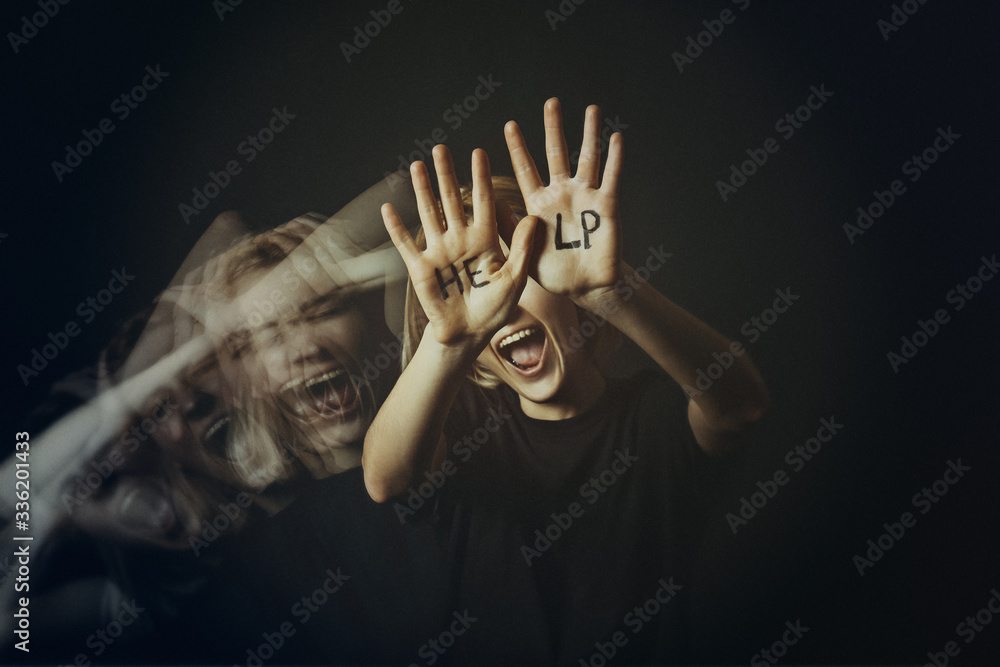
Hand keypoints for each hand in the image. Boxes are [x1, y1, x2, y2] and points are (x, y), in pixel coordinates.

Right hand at [382, 146, 536, 348]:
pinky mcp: (420, 267)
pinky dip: (396, 228)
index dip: (480, 178)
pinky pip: (406, 244)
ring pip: (429, 213)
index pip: (483, 202)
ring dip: (422, 190)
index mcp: (485, 240)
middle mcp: (460, 240)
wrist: (469, 333)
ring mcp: (439, 251)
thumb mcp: (515, 278)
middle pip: (452, 200)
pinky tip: (388, 208)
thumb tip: (533, 217)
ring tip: (417, 165)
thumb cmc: (495, 309)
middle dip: (446, 174)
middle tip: (441, 148)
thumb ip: (522, 248)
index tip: (479, 152)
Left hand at [505, 98, 623, 304]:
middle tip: (551, 102)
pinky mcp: (606, 207)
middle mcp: (561, 194)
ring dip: (589, 134)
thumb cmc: (553, 274)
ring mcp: (585, 198)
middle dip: (553, 128)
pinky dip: (615, 159)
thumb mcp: (523, 256)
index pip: (526, 169)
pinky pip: (611, 179)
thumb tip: (495, 207)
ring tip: (591, 109)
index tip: (509, 125)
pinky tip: (616, 138)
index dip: (518, 148)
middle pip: (557, 154)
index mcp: (538, 204)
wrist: (585, 288)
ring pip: (587, 159)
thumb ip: (511, 232)